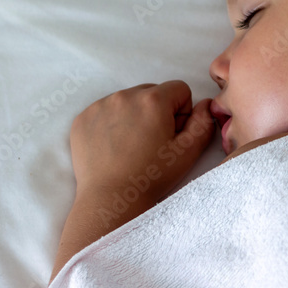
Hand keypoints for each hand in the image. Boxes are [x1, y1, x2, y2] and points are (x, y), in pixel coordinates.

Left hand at [69, 80, 214, 205]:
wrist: (111, 199)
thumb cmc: (152, 177)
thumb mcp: (189, 151)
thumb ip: (204, 121)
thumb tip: (205, 104)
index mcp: (153, 100)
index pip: (179, 89)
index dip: (181, 113)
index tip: (171, 134)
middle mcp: (125, 96)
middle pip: (153, 92)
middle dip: (157, 111)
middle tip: (152, 142)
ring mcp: (101, 106)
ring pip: (129, 100)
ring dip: (135, 116)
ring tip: (132, 145)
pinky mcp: (83, 118)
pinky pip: (106, 110)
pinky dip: (112, 123)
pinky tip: (114, 146)